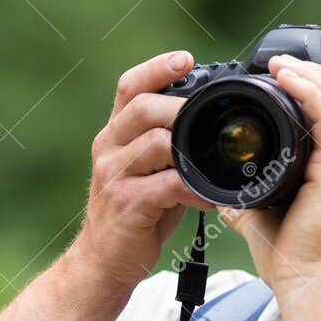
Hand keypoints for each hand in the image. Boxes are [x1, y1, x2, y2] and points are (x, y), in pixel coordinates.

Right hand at [69, 49, 213, 287]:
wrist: (103, 261)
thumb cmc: (135, 214)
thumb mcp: (144, 170)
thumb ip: (166, 144)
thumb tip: (206, 122)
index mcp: (114, 135)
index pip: (130, 87)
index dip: (156, 68)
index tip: (186, 58)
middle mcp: (108, 148)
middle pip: (144, 108)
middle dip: (183, 108)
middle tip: (214, 119)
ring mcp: (114, 175)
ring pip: (158, 143)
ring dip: (193, 151)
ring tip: (217, 164)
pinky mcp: (127, 204)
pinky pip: (169, 186)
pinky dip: (196, 190)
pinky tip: (209, 199)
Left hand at [218, 54, 320, 300]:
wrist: (305, 286)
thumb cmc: (292, 258)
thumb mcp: (268, 211)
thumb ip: (251, 191)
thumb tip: (222, 181)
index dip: (320, 91)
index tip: (286, 78)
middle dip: (316, 76)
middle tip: (281, 63)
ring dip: (311, 78)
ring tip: (281, 65)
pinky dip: (310, 93)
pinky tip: (287, 80)